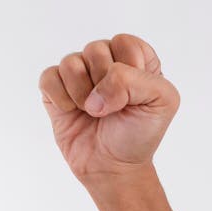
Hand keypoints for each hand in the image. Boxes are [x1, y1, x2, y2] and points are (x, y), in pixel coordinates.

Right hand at [38, 34, 179, 186]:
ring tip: (93, 112)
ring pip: (71, 62)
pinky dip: (61, 99)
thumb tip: (95, 94)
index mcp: (136, 59)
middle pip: (96, 49)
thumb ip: (136, 80)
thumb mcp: (162, 101)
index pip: (125, 43)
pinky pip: (48, 77)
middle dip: (105, 85)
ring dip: (83, 94)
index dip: (130, 71)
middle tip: (112, 108)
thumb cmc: (139, 134)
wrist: (114, 167)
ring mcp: (79, 75)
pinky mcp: (55, 89)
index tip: (137, 96)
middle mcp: (106, 61)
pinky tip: (73, 113)